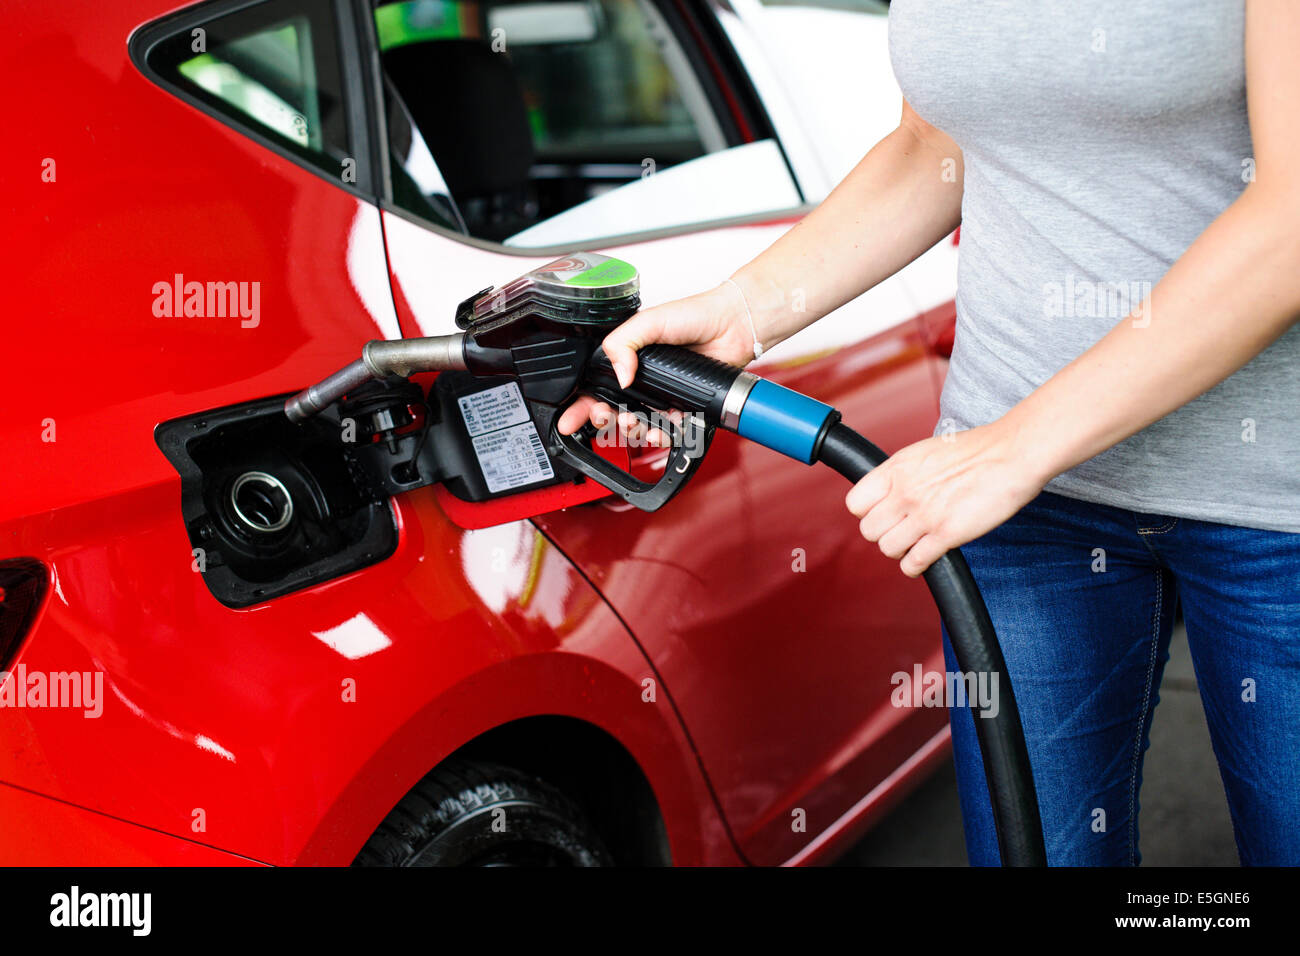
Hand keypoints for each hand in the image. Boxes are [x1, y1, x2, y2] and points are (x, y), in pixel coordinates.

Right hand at [556, 281, 756, 445]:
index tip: (569, 421)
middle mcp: (641, 379)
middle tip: (607, 418)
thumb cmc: (694, 316)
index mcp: (626, 359)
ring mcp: (661, 395)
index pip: (595, 387)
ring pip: (637, 425)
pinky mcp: (682, 407)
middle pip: (613, 412)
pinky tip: (662, 428)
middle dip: (605, 421)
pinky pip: (667, 430)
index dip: (581, 406)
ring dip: (632, 430)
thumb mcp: (647, 321)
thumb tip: (618, 376)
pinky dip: (662, 435)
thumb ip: (621, 344)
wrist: (732, 326)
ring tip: (634, 422)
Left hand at [845, 421, 1049, 576]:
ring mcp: (924, 515)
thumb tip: (888, 491)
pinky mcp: (946, 535)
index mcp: (896, 469)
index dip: (867, 512)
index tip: (881, 514)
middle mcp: (905, 492)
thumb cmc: (976, 451)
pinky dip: (916, 566)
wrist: (1011, 454)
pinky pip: (913, 563)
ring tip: (915, 544)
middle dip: (883, 534)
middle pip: (868, 530)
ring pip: (887, 549)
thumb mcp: (925, 453)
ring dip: (900, 551)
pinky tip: (926, 557)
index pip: (855, 503)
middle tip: (901, 530)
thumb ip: (902, 474)